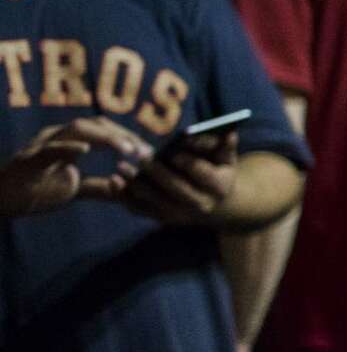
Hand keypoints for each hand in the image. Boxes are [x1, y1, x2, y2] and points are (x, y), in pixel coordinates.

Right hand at [0, 117, 148, 217]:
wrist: (1, 202)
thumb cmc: (35, 191)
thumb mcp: (74, 189)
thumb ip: (99, 187)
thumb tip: (127, 189)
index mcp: (68, 140)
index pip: (104, 129)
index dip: (128, 137)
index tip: (150, 152)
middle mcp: (56, 136)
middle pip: (96, 123)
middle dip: (124, 135)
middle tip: (145, 151)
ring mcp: (41, 146)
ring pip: (77, 129)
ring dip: (106, 138)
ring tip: (127, 149)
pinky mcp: (28, 161)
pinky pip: (49, 149)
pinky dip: (67, 147)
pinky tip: (85, 149)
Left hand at [118, 132, 238, 225]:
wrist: (216, 206)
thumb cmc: (219, 173)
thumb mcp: (227, 160)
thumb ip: (225, 145)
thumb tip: (227, 132)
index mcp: (219, 188)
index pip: (204, 175)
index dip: (189, 164)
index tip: (174, 152)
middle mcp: (200, 204)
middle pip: (176, 188)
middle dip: (158, 172)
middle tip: (141, 155)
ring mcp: (180, 214)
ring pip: (155, 200)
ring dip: (136, 184)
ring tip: (121, 166)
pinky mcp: (162, 219)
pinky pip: (141, 209)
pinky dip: (125, 197)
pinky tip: (114, 181)